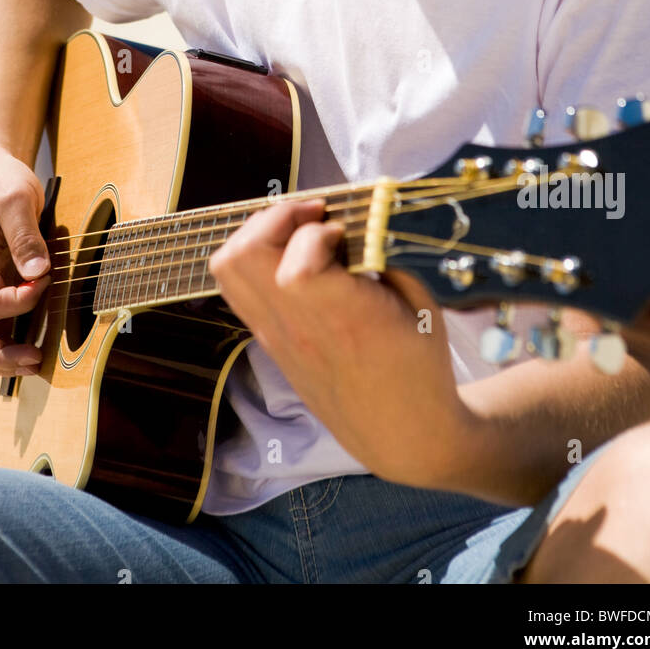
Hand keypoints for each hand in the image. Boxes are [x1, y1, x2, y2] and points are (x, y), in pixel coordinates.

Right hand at [0, 148, 50, 374]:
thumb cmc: (2, 181)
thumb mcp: (16, 196)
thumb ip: (24, 233)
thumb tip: (37, 272)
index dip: (18, 301)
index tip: (46, 280)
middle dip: (0, 358)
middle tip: (36, 361)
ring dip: (4, 359)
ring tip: (37, 363)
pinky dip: (11, 345)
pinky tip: (36, 346)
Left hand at [209, 197, 475, 487]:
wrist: (401, 433)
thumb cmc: (419, 368)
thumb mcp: (421, 303)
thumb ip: (385, 255)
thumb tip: (360, 215)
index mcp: (344, 321)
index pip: (296, 265)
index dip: (317, 232)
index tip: (345, 230)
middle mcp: (298, 328)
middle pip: (243, 255)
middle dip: (276, 217)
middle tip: (312, 214)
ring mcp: (275, 336)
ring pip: (227, 267)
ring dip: (257, 234)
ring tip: (296, 230)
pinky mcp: (268, 341)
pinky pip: (236, 288)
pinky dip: (253, 259)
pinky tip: (289, 256)